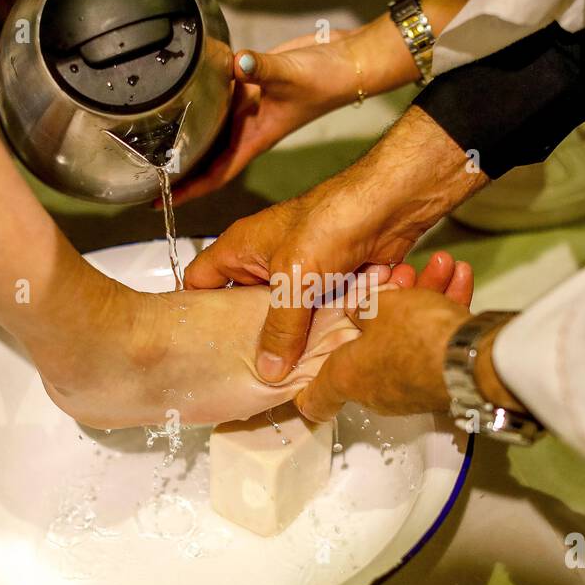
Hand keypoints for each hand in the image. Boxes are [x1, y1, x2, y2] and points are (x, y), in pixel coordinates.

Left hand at [167, 31, 365, 206]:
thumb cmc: (325, 79)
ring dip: (186, 138)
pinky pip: (218, 101)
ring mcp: (250, 110)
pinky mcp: (252, 88)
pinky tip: (181, 92)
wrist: (349, 62)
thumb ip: (261, 68)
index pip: (215, 174)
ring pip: (210, 130)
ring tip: (149, 142)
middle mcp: (248, 128)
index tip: (158, 204)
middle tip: (141, 175)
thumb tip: (236, 62)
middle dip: (178, 171)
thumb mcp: (291, 75)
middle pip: (206, 158)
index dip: (188, 191)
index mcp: (254, 137)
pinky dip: (200, 101)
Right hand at [184, 105, 483, 380]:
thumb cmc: (333, 221)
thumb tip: (268, 371)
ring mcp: (299, 277)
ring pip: (284, 320)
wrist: (392, 206)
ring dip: (291, 342)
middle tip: (242, 375)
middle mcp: (266, 263)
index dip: (192, 311)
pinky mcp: (331, 287)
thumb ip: (280, 326)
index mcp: (241, 249)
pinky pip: (318, 319)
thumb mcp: (295, 277)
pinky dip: (321, 336)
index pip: (199, 282)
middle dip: (248, 340)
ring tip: (281, 378)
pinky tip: (320, 361)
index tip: (195, 346)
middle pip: (243, 310)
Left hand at [296, 278, 473, 422]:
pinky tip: (458, 280)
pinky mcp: (440, 382)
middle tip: (396, 281)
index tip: (299, 376)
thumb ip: (363, 307)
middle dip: (381, 314)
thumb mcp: (380, 305)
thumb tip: (358, 310)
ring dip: (421, 303)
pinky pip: (434, 345)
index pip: (313, 399)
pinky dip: (444, 315)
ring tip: (439, 268)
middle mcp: (375, 391)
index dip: (302, 388)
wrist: (470, 358)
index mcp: (347, 378)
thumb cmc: (415, 337)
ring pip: (407, 339)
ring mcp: (408, 389)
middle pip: (367, 350)